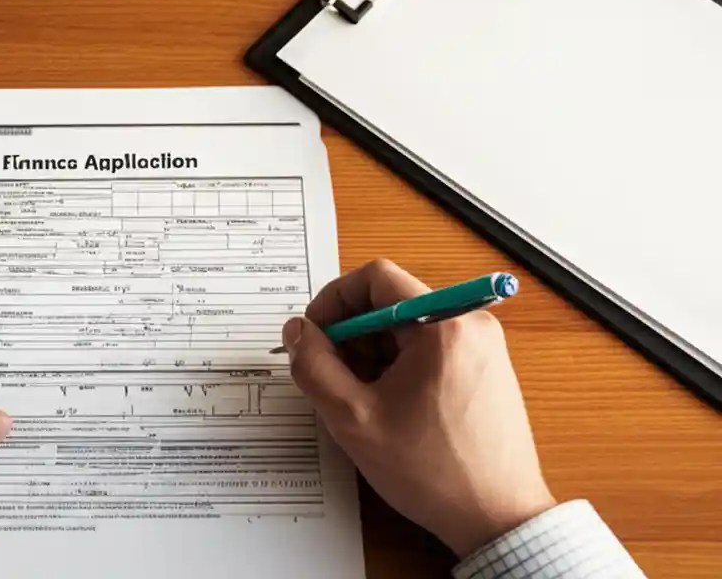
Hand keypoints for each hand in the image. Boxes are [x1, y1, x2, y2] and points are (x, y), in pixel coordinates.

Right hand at [284, 260, 554, 556]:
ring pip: (409, 327)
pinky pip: (431, 347)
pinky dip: (400, 366)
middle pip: (391, 301)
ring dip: (374, 353)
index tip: (314, 337)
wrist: (498, 518)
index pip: (375, 278)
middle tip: (333, 378)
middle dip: (352, 335)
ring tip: (363, 400)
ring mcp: (484, 346)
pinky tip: (391, 407)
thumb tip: (297, 331)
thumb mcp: (353, 418)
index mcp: (443, 325)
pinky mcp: (488, 368)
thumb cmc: (432, 471)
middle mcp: (471, 323)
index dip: (333, 301)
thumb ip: (314, 366)